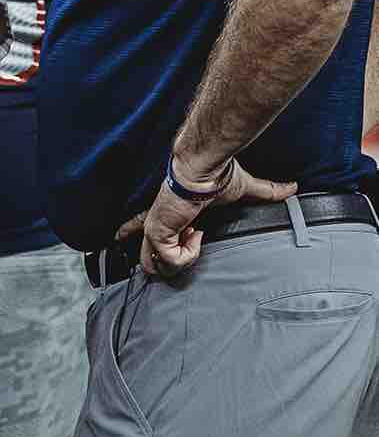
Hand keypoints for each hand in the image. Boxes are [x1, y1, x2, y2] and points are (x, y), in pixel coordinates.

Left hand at [116, 159, 296, 278]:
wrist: (203, 170)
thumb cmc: (216, 177)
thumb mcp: (243, 189)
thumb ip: (266, 191)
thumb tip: (292, 187)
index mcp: (170, 217)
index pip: (146, 231)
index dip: (144, 237)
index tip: (149, 235)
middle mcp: (158, 224)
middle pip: (147, 260)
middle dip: (168, 264)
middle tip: (191, 246)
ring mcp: (155, 230)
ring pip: (154, 265)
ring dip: (181, 261)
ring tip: (195, 237)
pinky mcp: (157, 233)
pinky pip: (171, 259)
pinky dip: (188, 254)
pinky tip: (196, 234)